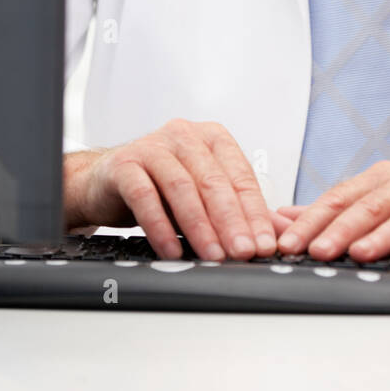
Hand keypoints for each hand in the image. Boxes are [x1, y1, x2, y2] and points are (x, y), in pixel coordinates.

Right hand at [63, 119, 288, 261]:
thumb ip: (242, 212)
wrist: (105, 183)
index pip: (241, 176)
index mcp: (212, 138)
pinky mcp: (124, 164)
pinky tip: (171, 250)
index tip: (265, 243)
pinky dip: (159, 225)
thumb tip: (284, 233)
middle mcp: (185, 135)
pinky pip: (145, 195)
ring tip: (212, 255)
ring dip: (200, 226)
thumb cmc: (161, 187)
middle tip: (243, 252)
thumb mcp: (204, 197)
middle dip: (232, 221)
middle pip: (214, 181)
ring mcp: (153, 146)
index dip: (255, 213)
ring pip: (183, 187)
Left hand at [274, 162, 389, 262]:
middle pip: (369, 204)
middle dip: (339, 229)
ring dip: (382, 235)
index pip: (341, 197)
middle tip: (315, 249)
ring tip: (360, 253)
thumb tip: (284, 218)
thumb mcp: (382, 210)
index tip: (287, 242)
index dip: (312, 219)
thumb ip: (335, 215)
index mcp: (385, 179)